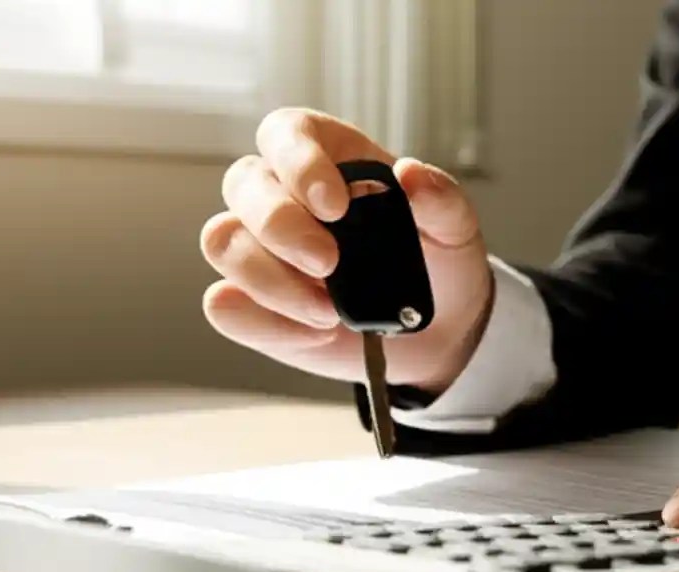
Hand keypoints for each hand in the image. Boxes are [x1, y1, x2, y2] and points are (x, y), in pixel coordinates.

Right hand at [200, 108, 492, 392]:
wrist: (437, 331)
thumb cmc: (437, 262)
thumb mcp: (455, 227)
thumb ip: (441, 198)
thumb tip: (412, 174)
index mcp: (327, 157)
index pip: (286, 133)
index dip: (299, 162)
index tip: (335, 204)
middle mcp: (280, 195)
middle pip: (242, 185)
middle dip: (279, 225)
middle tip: (328, 264)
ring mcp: (258, 249)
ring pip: (222, 242)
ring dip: (269, 280)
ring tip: (329, 312)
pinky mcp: (252, 303)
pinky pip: (225, 305)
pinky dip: (263, 321)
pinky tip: (313, 332)